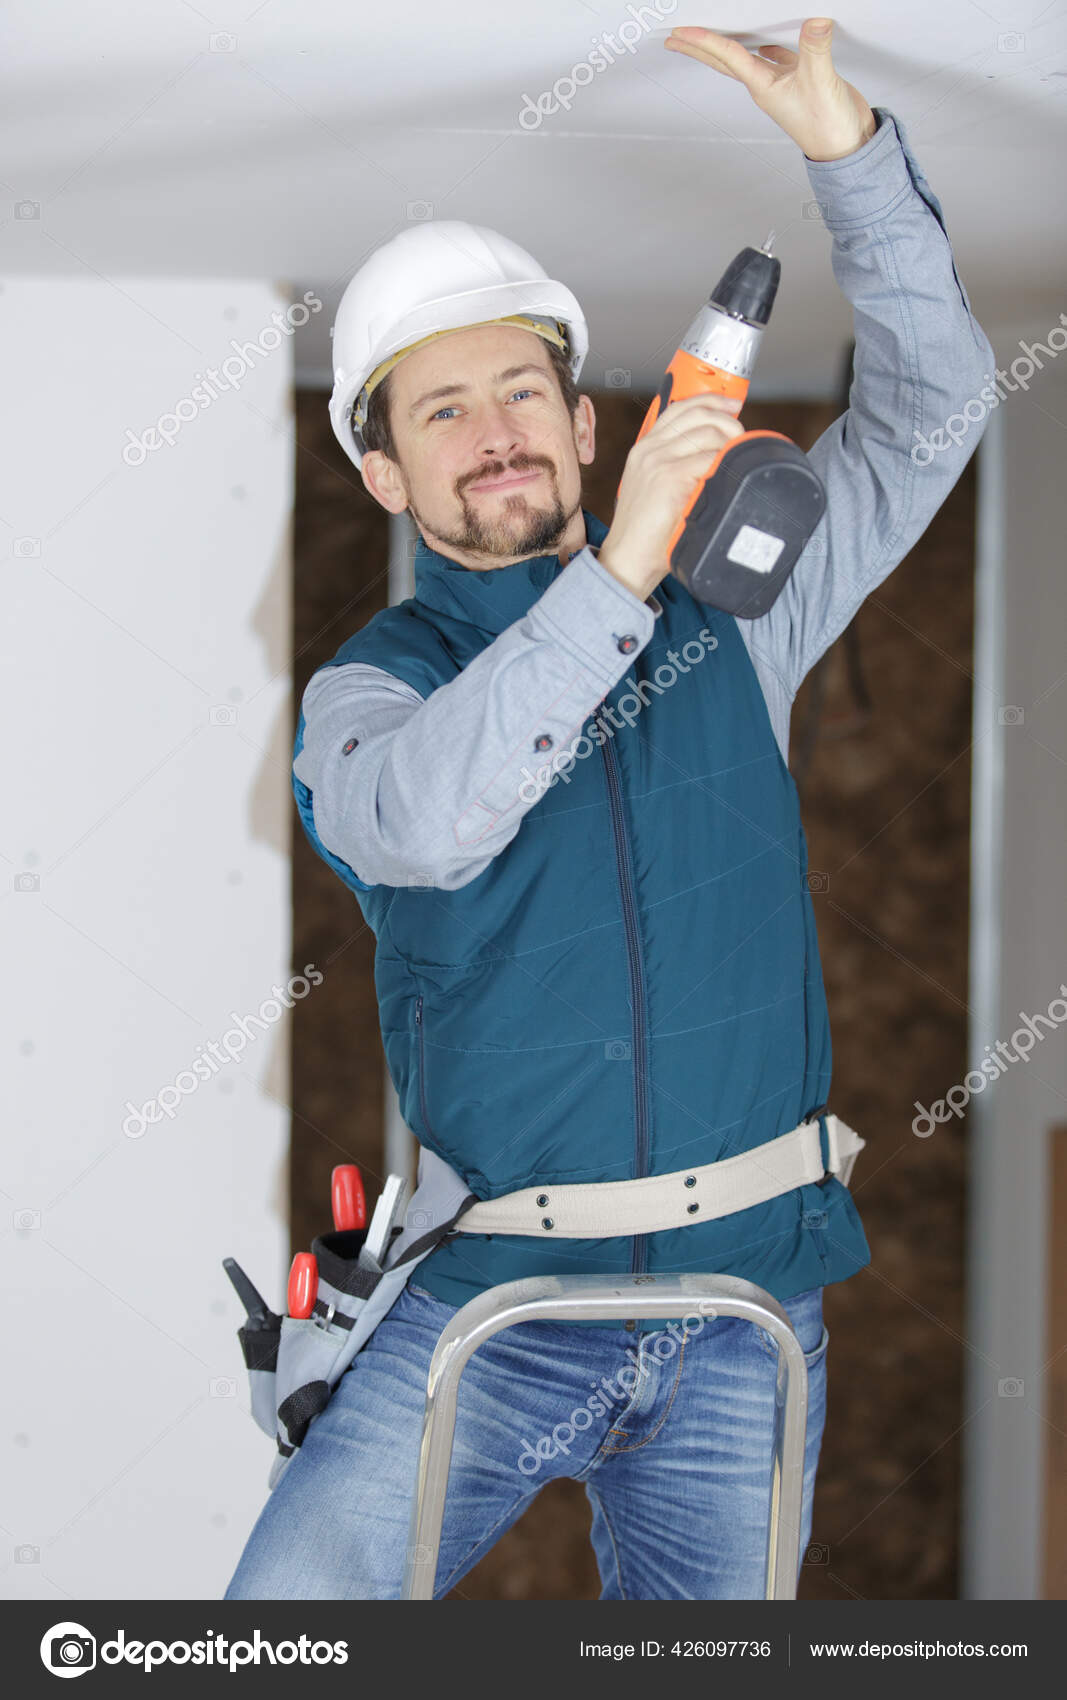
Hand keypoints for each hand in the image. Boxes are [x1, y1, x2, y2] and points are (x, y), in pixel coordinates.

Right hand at [598, 396, 744, 599]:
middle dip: (729, 421)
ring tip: (737, 464)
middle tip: (742, 439)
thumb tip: (714, 455)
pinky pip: (710, 458)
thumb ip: (676, 467)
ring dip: (731, 444)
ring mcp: (657, 461)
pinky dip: (726, 465)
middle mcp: (649, 449)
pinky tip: (729, 478)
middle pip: (698, 414)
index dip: (711, 400)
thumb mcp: (655, 490)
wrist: (627, 560)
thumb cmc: (647, 534)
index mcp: (644, 449)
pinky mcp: (669, 478)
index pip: (680, 408)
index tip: (733, 404)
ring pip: (709, 433)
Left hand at [664, 17, 876, 162]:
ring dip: (727, 45)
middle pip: (724, 61)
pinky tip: (764, 39)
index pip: (727, 56)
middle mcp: (767, 85)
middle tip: (676, 36)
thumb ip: (815, 49)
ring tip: (711, 33)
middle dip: (699, 48)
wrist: (846, 146)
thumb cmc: (828, 128)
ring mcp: (781, 83)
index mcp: (763, 87)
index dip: (704, 40)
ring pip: (746, 58)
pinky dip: (766, 46)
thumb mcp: (821, 82)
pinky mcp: (800, 79)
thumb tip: (814, 21)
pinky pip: (775, 58)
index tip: (681, 31)